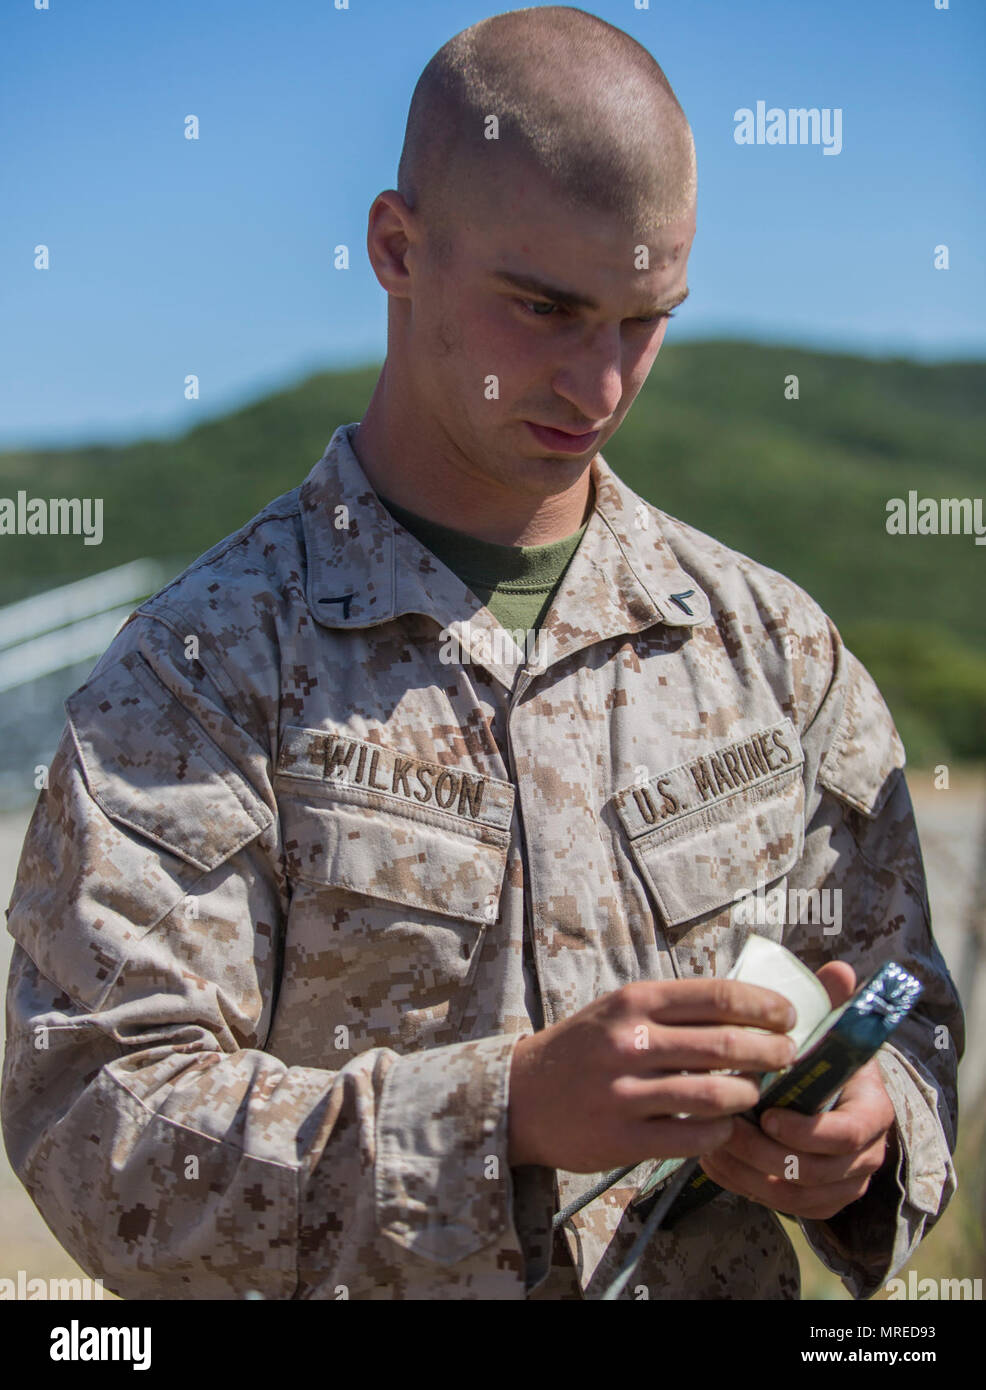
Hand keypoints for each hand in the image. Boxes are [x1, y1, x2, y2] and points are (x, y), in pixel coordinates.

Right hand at [508, 978, 797, 1171]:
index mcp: (635, 1001)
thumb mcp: (618, 1010)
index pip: (718, 996)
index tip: (788, 1015)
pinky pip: (693, 1136)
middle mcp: (631, 1042)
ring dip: (749, 1095)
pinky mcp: (624, 1138)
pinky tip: (726, 1126)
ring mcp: (626, 1092)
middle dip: (770, 1051)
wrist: (522, 1096)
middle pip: (725, 1045)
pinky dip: (721, 1132)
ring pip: (715, 1095)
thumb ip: (671, 1008)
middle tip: (788, 1054)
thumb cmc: (582, 1048)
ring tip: (757, 1093)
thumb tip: (743, 1008)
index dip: (764, 1006)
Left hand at [697, 962, 897, 1220]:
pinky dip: (743, 1184)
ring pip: (793, 1193)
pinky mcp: (815, 1202)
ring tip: (711, 1139)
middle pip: (816, 1172)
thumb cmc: (824, 1058)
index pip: (847, 1134)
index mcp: (873, 1112)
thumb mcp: (829, 1029)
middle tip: (725, 1128)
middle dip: (766, 1153)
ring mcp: (842, 1184)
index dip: (808, 1131)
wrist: (830, 1097)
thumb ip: (832, 1002)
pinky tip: (712, 1157)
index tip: (769, 1116)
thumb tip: (839, 969)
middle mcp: (865, 1155)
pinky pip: (778, 1204)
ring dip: (747, 1169)